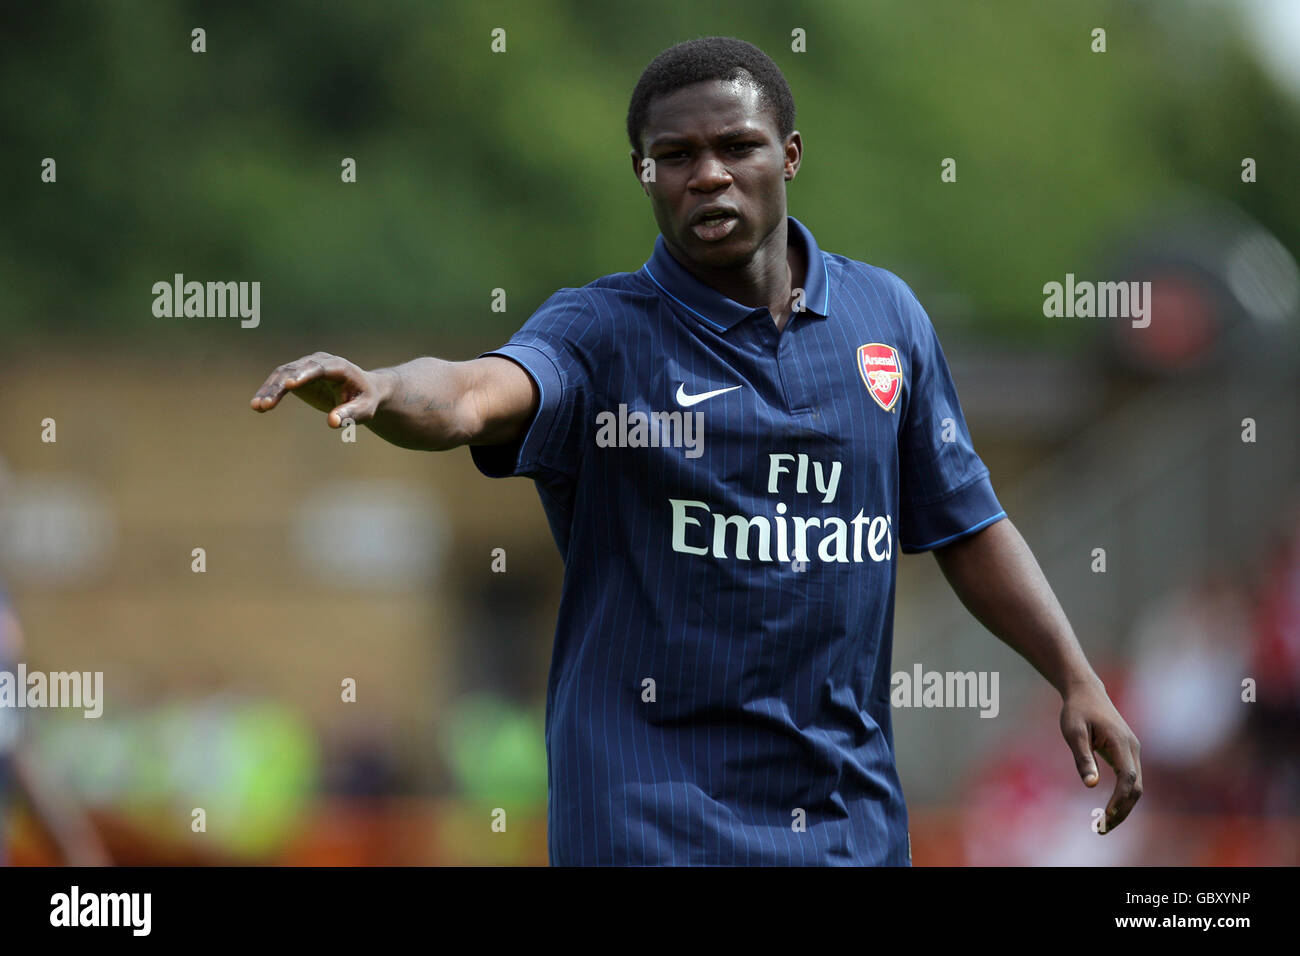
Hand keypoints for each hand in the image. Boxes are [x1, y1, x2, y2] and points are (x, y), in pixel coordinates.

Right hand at [250, 352, 390, 426]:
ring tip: (258, 407)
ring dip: (270, 389)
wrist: (363, 391)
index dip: (304, 375)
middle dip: (280, 386)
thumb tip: (332, 422)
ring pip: (283, 374)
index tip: (289, 385)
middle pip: (296, 370)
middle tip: (266, 404)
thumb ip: (350, 415)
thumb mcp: (364, 410)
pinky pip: (280, 381)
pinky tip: (258, 406)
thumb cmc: (366, 400)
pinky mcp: (298, 375)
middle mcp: (319, 361)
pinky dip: (269, 392)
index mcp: (339, 367)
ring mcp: (306, 366)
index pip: (319, 369)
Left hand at [1060, 677, 1142, 832]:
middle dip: (1122, 810)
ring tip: (1102, 825)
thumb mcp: (1073, 732)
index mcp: (1120, 742)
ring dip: (1122, 807)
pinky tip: (1108, 810)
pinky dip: (1122, 797)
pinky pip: (1129, 780)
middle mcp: (1132, 748)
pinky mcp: (1127, 754)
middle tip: (1101, 829)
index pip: (1128, 776)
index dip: (1120, 798)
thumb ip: (1082, 758)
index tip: (1107, 815)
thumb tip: (1090, 785)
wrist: (1086, 692)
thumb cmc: (1076, 711)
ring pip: (1135, 786)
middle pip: (1135, 786)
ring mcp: (1133, 751)